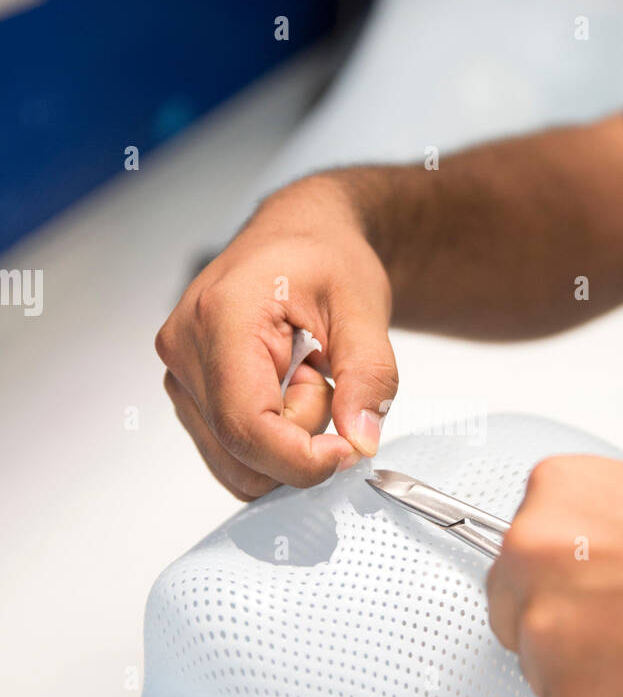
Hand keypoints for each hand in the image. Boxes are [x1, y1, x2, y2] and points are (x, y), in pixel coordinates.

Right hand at [156, 176, 397, 498]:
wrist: (299, 236)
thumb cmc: (323, 256)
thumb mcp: (364, 307)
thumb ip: (369, 376)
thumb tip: (360, 441)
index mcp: (220, 318)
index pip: (247, 427)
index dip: (301, 459)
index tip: (348, 451)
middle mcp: (184, 349)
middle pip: (240, 452)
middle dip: (298, 439)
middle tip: (320, 378)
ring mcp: (180, 374)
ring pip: (236, 461)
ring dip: (285, 438)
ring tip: (301, 376)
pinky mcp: (188, 392)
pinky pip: (231, 452)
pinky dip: (270, 437)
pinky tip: (283, 388)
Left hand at [487, 455, 622, 696]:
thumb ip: (594, 526)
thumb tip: (579, 553)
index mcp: (552, 499)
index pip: (518, 559)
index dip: (562, 589)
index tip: (594, 600)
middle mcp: (534, 558)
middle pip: (517, 617)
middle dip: (566, 634)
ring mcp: (547, 635)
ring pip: (542, 677)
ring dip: (590, 683)